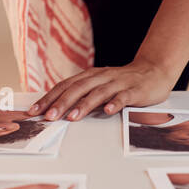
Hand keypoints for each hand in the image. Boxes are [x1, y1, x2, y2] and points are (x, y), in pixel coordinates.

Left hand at [26, 59, 178, 121]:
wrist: (153, 70)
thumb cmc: (122, 82)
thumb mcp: (98, 85)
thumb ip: (81, 94)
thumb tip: (56, 108)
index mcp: (89, 76)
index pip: (64, 86)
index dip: (49, 98)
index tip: (34, 111)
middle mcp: (101, 77)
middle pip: (77, 89)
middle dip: (61, 103)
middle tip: (48, 117)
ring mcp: (117, 83)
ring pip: (98, 93)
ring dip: (84, 105)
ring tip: (72, 117)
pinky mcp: (134, 90)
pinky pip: (123, 97)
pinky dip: (115, 103)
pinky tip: (108, 111)